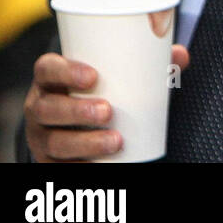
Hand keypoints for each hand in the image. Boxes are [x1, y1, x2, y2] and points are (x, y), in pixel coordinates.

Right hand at [24, 45, 189, 161]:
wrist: (76, 118)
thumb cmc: (100, 89)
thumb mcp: (115, 73)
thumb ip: (149, 61)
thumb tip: (182, 55)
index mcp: (52, 78)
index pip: (47, 69)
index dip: (65, 71)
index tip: (93, 76)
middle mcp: (40, 105)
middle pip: (47, 108)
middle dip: (76, 111)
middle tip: (108, 111)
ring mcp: (42, 134)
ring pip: (54, 141)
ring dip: (84, 143)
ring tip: (116, 141)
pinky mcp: (48, 159)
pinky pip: (56, 167)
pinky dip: (76, 167)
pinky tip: (96, 166)